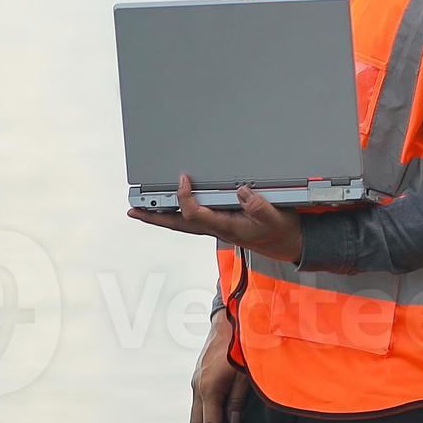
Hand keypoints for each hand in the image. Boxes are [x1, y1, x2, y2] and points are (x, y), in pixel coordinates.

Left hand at [127, 175, 303, 262]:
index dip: (184, 197)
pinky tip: (168, 208)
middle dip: (154, 217)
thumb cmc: (280, 230)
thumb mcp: (275, 217)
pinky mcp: (219, 224)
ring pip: (181, 223)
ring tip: (141, 210)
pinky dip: (176, 214)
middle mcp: (216, 228)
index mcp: (226, 226)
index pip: (194, 214)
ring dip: (160, 217)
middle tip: (133, 210)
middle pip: (177, 224)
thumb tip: (242, 191)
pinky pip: (191, 220)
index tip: (182, 178)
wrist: (288, 244)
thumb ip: (259, 206)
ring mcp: (215, 227)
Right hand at [186, 308, 253, 422]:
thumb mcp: (247, 375)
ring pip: (195, 415)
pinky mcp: (199, 376)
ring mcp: (196, 381)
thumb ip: (239, 400)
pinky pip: (198, 404)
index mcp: (210, 388)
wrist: (230, 318)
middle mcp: (198, 386)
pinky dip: (199, 420)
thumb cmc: (244, 345)